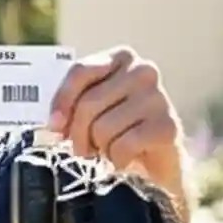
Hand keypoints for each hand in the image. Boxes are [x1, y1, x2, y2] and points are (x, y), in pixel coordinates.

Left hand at [48, 46, 190, 222]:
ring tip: (106, 150)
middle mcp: (142, 71)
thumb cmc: (114, 131)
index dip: (62, 100)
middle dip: (77, 132)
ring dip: (99, 147)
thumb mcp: (89, 110)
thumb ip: (70, 105)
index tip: (54, 125)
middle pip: (89, 102)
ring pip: (104, 127)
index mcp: (120, 58)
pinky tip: (123, 159)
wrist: (153, 164)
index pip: (80, 71)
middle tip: (81, 147)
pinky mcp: (168, 126)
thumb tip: (54, 122)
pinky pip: (124, 144)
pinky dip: (116, 158)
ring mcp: (158, 98)